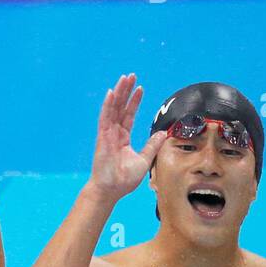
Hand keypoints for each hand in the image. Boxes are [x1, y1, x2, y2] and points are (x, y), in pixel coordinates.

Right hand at [88, 73, 166, 199]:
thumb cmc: (123, 180)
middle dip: (126, 91)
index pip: (128, 116)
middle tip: (131, 76)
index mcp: (122, 139)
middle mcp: (114, 134)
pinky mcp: (102, 138)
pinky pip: (105, 118)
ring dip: (119, 93)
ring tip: (125, 78)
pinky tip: (111, 93)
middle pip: (120, 108)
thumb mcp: (144, 160)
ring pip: (113, 109)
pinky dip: (107, 105)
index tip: (140, 89)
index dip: (134, 102)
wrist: (110, 190)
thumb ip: (152, 145)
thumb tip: (163, 134)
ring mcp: (107, 135)